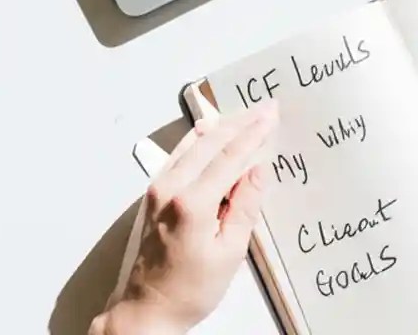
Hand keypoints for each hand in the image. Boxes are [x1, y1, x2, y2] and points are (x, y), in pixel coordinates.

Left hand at [92, 103, 278, 334]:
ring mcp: (157, 189)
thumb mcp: (230, 252)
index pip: (229, 157)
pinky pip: (179, 155)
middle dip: (240, 123)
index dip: (253, 133)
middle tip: (264, 108)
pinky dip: (201, 141)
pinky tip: (212, 134)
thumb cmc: (190, 290)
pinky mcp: (153, 194)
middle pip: (210, 142)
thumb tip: (258, 172)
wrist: (147, 309)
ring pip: (192, 144)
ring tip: (245, 117)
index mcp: (192, 204)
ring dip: (221, 128)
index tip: (270, 114)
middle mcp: (170, 189)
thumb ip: (245, 207)